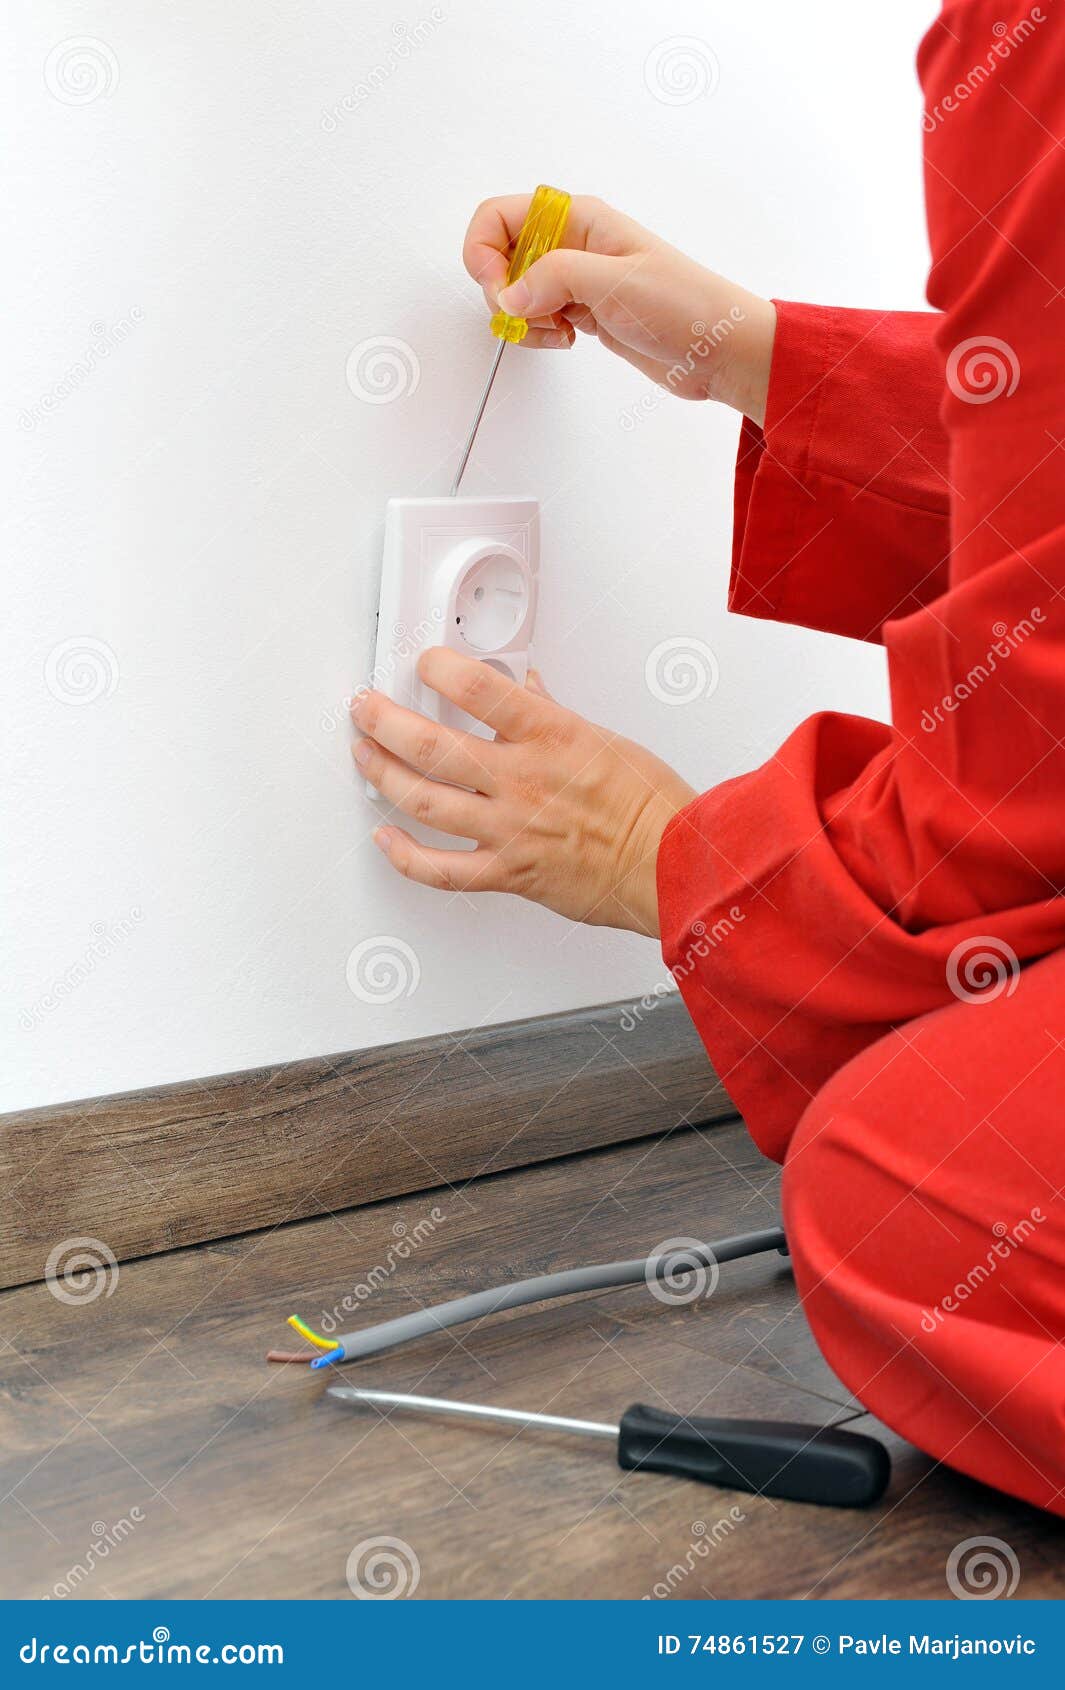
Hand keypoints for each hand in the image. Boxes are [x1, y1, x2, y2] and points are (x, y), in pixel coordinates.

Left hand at [351, 650, 695, 936]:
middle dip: (383, 721)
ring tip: (364, 756)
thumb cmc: (650, 805)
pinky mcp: (508, 872)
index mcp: (549, 736)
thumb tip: (529, 689)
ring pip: (422, 801)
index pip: (477, 687)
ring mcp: (509, 828)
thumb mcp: (602, 737)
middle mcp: (521, 779)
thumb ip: (551, 714)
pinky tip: (385, 838)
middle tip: (365, 707)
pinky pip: (440, 870)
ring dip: (381, 775)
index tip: (424, 663)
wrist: (671, 865)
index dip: (438, 668)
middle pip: (429, 745)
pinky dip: (404, 856)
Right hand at [463, 193, 775, 424]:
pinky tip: (568, 339)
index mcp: (578, 219)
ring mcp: (577, 279)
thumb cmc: (684, 303)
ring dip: (522, 317)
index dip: (484, 250)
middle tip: (529, 315)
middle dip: (502, 291)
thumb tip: (509, 292)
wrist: (719, 348)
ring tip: (557, 329)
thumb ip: (554, 278)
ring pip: (517, 291)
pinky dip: (539, 332)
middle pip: (501, 255)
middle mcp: (573, 243)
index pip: (500, 215)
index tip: (497, 287)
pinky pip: (539, 316)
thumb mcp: (614, 282)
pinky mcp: (584, 310)